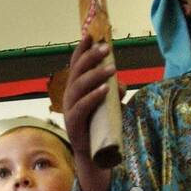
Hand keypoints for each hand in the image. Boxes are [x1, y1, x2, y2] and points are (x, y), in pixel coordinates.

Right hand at [62, 32, 114, 163]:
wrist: (92, 154)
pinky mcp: (73, 123)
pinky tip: (105, 89)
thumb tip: (121, 84)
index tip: (91, 35)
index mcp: (76, 88)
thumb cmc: (99, 126)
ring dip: (95, 75)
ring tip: (112, 69)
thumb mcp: (109, 105)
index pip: (76, 65)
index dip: (82, 50)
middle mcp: (70, 96)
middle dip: (91, 57)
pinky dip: (94, 96)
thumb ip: (114, 93)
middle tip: (106, 48)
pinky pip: (82, 106)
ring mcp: (70, 109)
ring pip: (79, 86)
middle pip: (77, 71)